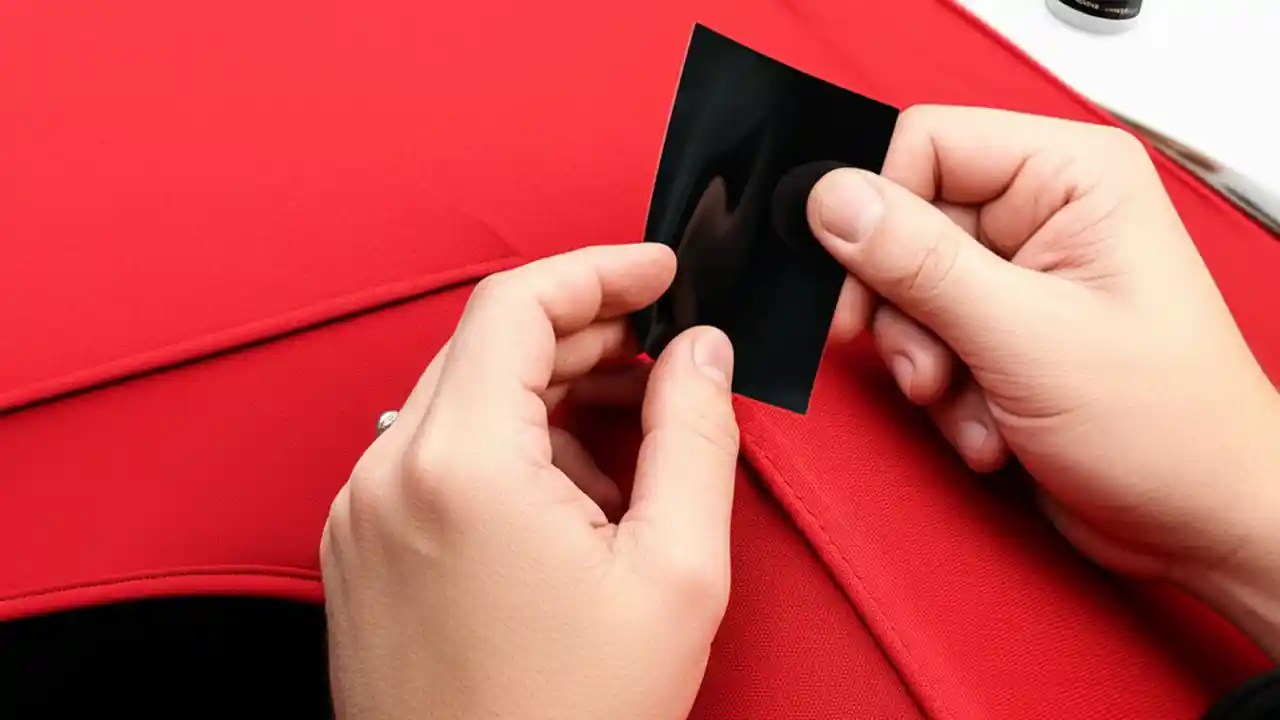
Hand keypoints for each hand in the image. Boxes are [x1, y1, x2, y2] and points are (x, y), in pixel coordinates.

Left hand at [321, 245, 739, 718]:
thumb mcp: (677, 572)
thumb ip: (695, 434)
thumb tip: (700, 354)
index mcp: (460, 463)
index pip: (517, 303)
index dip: (599, 270)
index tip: (660, 272)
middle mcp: (388, 474)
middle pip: (489, 347)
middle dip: (587, 339)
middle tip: (668, 361)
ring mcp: (361, 514)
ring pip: (463, 400)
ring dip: (551, 399)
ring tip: (633, 450)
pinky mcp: (359, 551)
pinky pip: (436, 457)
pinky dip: (508, 449)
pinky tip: (571, 500)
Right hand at [808, 106, 1279, 655]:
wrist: (1197, 522)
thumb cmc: (1169, 426)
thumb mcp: (1026, 337)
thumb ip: (920, 262)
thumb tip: (834, 200)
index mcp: (1071, 176)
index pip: (926, 143)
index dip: (876, 210)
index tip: (853, 283)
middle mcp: (1044, 213)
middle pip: (904, 223)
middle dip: (904, 310)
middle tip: (921, 363)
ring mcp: (1020, 273)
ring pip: (904, 290)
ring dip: (925, 362)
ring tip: (970, 403)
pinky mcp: (1001, 329)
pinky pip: (923, 339)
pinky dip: (943, 391)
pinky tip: (989, 423)